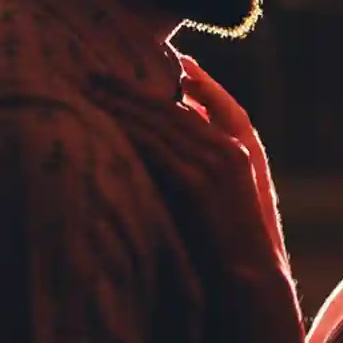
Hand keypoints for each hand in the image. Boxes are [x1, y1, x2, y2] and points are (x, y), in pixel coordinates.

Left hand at [87, 77, 300, 331]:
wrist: (251, 282)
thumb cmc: (233, 247)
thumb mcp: (229, 199)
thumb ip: (210, 168)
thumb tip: (176, 147)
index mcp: (244, 149)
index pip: (215, 101)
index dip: (191, 79)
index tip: (166, 61)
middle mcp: (231, 149)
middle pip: (177, 106)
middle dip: (136, 88)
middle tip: (99, 70)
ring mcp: (216, 165)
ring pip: (163, 121)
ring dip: (124, 102)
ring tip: (91, 88)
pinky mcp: (198, 184)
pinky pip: (156, 147)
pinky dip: (130, 130)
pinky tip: (104, 120)